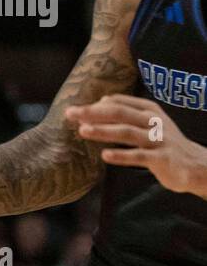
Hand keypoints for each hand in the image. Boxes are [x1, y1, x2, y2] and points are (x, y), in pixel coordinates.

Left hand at [67, 94, 206, 196]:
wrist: (195, 164)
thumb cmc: (163, 142)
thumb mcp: (148, 122)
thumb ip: (126, 111)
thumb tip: (101, 100)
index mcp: (149, 110)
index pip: (119, 103)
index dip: (95, 106)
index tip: (73, 109)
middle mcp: (154, 121)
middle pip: (120, 114)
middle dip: (94, 113)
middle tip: (70, 114)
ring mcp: (158, 139)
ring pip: (127, 132)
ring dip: (104, 131)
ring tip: (83, 131)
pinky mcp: (161, 158)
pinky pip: (139, 156)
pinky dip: (122, 155)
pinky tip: (105, 155)